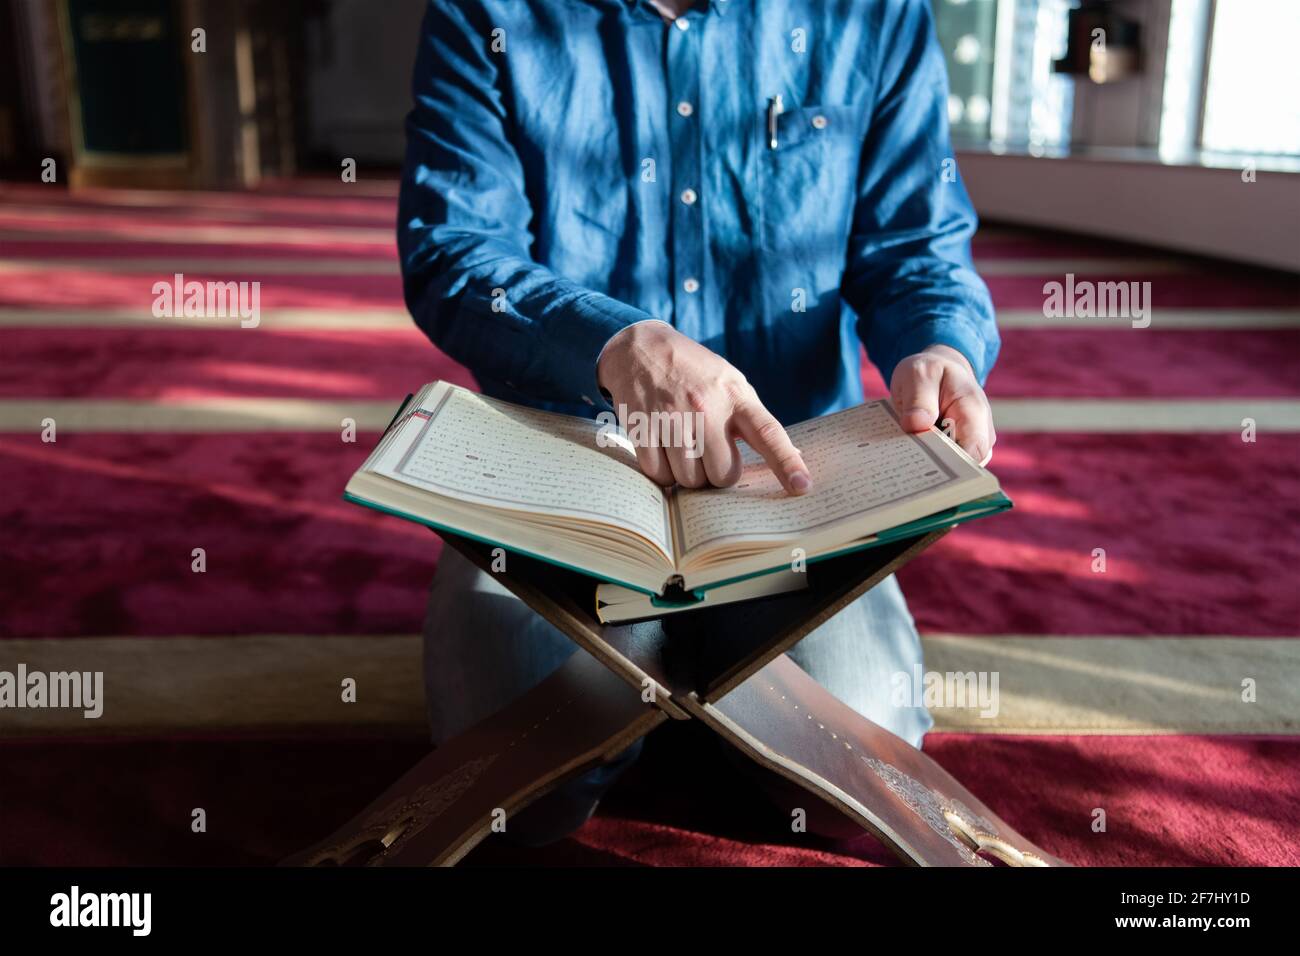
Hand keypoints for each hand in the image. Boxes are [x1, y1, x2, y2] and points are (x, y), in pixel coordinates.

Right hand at [597, 322, 811, 493]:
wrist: (640, 348)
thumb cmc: (694, 373)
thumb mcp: (730, 383)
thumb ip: (755, 420)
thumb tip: (796, 458)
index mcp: (734, 396)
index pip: (768, 433)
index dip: (786, 463)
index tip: (802, 487)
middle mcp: (706, 407)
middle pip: (722, 475)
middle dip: (716, 474)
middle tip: (707, 453)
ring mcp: (672, 417)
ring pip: (689, 480)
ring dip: (687, 474)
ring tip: (681, 446)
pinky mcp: (643, 427)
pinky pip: (659, 475)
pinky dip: (662, 472)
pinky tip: (662, 449)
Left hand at [890, 344, 995, 464]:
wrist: (939, 372)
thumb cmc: (931, 372)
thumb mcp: (919, 373)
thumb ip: (919, 397)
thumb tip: (916, 424)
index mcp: (973, 411)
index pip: (973, 450)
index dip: (952, 465)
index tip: (922, 467)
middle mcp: (980, 433)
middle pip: (964, 466)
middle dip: (936, 472)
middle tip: (902, 470)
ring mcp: (971, 445)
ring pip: (954, 470)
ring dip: (928, 471)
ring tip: (900, 466)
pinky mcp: (957, 451)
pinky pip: (944, 467)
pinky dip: (926, 466)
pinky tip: (905, 464)